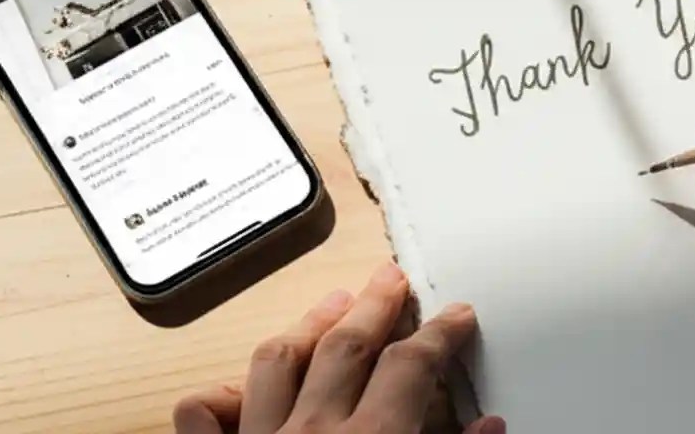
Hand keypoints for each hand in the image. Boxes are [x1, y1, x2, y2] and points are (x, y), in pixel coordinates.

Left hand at [173, 263, 504, 433]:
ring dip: (308, 326)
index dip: (440, 333)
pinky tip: (233, 384)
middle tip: (393, 277)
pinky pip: (202, 417)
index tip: (456, 315)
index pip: (412, 365)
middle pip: (346, 345)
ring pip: (278, 361)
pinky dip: (216, 397)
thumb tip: (491, 426)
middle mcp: (313, 433)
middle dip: (374, 305)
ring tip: (332, 303)